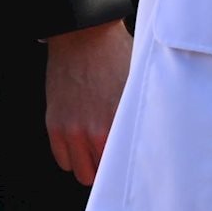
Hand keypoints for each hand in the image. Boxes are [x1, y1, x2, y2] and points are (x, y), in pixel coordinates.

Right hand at [46, 19, 133, 185]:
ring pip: (81, 171)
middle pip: (102, 173)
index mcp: (121, 121)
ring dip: (90, 164)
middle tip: (117, 157)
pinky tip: (83, 145)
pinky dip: (73, 157)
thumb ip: (141, 112)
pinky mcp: (55, 125)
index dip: (131, 165)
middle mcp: (95, 130)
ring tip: (100, 151)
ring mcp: (72, 130)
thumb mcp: (138, 84)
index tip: (138, 165)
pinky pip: (63, 160)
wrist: (84, 37)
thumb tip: (156, 132)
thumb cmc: (118, 57)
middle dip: (110, 168)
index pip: (126, 163)